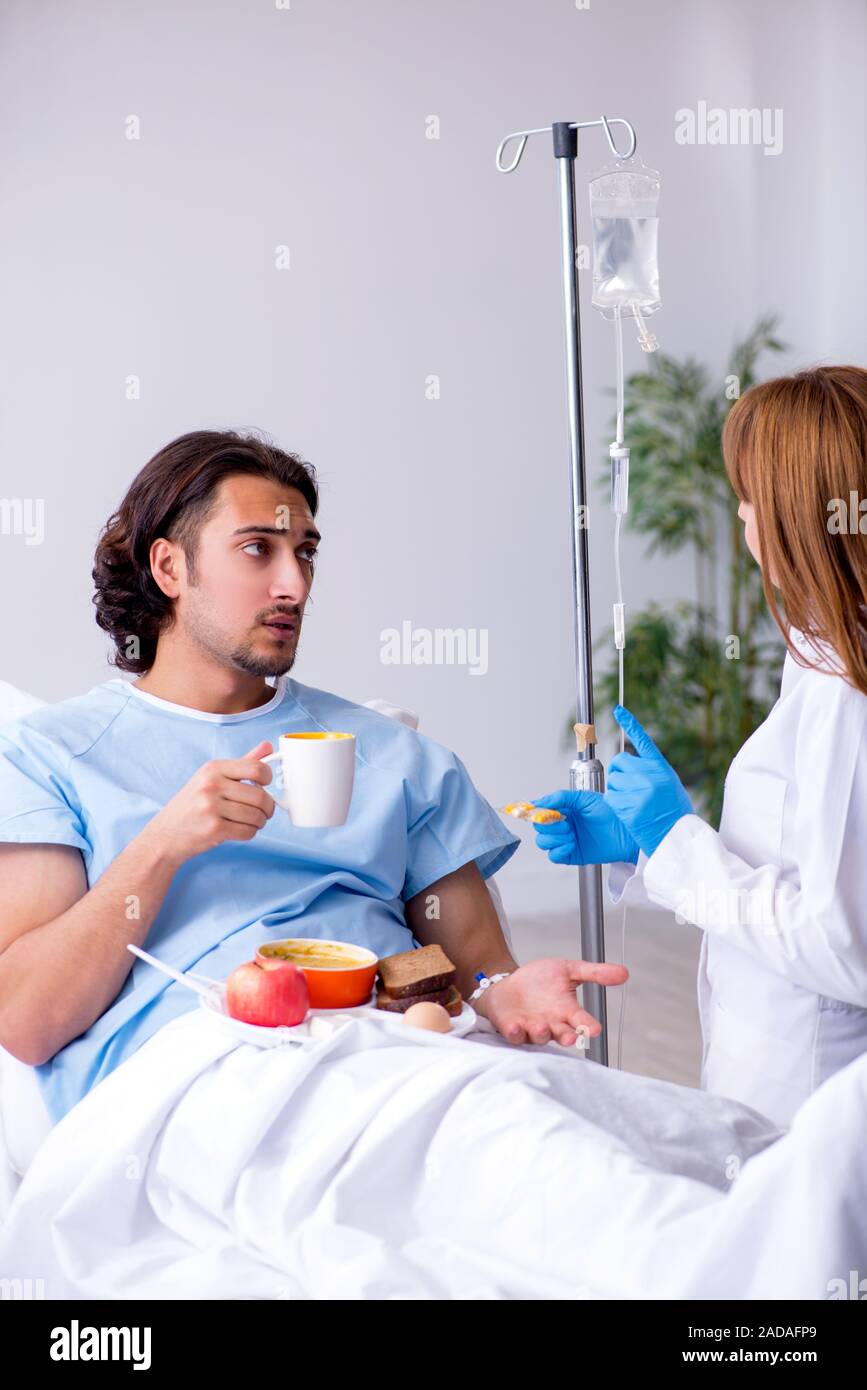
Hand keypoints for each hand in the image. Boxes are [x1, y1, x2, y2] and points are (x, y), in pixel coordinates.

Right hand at [145, 740, 276, 866]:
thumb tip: (268, 746)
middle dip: (268, 807)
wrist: (166, 834)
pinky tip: (240, 830)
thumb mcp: (212, 777)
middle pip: (260, 796)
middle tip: (264, 811)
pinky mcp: (214, 829)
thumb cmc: (192, 805)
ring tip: (251, 821)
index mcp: (213, 768)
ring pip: (256, 816)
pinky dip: (250, 833)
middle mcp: (211, 785)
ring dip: (259, 822)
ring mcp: (211, 807)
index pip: (256, 768)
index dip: (268, 778)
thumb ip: (242, 763)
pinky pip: (248, 831)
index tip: (265, 785)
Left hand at [473, 956, 628, 1047]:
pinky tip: (516, 1027)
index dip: (588, 1027)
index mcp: (567, 1012)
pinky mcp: (512, 1028)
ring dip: (541, 1033)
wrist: (510, 983)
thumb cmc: (541, 981)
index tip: (595, 1030)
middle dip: (567, 1037)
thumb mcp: (568, 970)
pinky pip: (515, 1035)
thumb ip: (594, 973)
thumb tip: (624, 972)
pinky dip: (516, 1033)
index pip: (582, 1022)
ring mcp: (531, 1028)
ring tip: (542, 1026)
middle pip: (563, 1035)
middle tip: (572, 1038)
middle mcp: (552, 1024)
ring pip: (539, 1036)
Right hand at [530, 790, 639, 865]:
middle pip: (539, 828)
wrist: (626, 832)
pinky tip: (571, 844)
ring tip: (571, 834)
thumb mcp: (584, 798)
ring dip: (554, 838)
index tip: (539, 813)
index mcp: (564, 809)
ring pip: (543, 842)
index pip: (540, 811)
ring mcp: (566, 840)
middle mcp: (563, 825)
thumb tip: (539, 801)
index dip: (536, 812)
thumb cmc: (610, 813)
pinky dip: (559, 850)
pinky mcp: (571, 855)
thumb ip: (560, 797)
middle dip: (548, 826)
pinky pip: (554, 856)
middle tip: (564, 823)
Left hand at [606, 705, 693, 857]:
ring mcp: (641, 791)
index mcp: (662, 768)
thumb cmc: (674, 814)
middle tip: (629, 789)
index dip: (629, 723)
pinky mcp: (631, 807)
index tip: (617, 710)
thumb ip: (653, 773)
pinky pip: (611, 797)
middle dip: (620, 774)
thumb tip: (632, 764)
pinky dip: (615, 803)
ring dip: (617, 790)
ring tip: (633, 803)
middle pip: (620, 763)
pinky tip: (628, 811)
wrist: (679, 838)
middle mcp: (652, 776)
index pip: (642, 740)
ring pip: (613, 780)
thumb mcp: (670, 786)